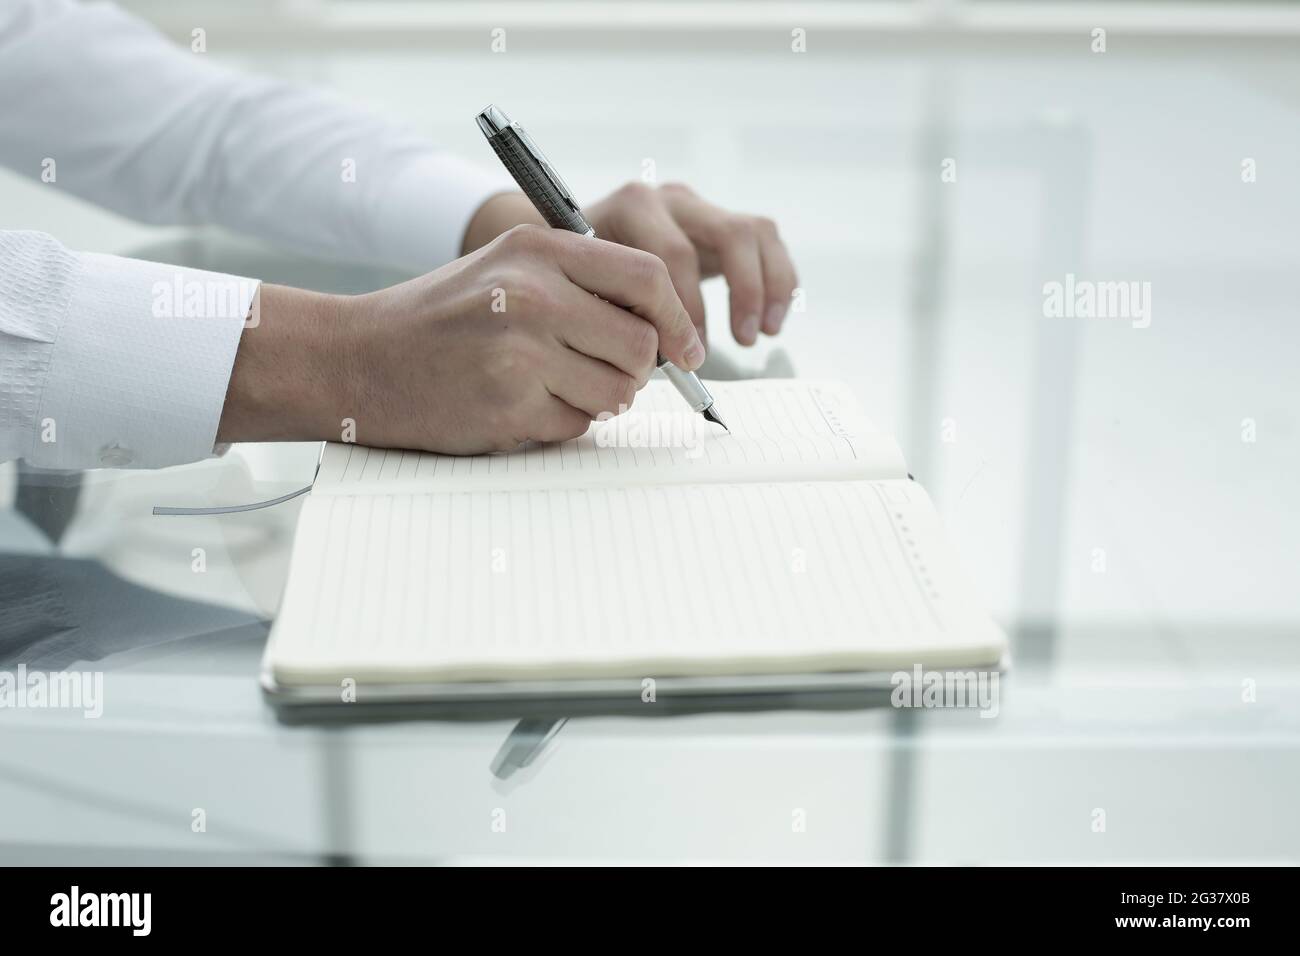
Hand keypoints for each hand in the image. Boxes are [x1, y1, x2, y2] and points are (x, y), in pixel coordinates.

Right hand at [218, 225, 704, 453]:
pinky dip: (560, 424)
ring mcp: (520, 353)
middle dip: (633, 368)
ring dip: (597, 400)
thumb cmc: (440, 316)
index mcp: (538, 250)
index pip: (649, 277)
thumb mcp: (508, 268)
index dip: (678, 318)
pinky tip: (518, 405)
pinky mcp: (508, 406)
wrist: (357, 358)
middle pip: (641, 345)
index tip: (687, 347)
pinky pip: (577, 427)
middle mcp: (532, 295)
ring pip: (617, 392)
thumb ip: (582, 283)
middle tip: (598, 370)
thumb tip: (666, 330)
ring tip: (548, 385)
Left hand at [465, 183, 798, 346]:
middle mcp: (672, 200)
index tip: (689, 355)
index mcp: (634, 208)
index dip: (686, 309)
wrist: (575, 240)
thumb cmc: (577, 274)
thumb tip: (644, 362)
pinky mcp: (722, 224)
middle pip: (730, 234)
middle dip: (742, 293)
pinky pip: (766, 243)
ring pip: (757, 233)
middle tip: (741, 341)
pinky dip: (779, 281)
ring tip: (764, 334)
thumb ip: (613, 312)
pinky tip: (773, 321)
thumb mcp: (585, 288)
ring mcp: (701, 208)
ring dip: (768, 286)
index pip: (673, 256)